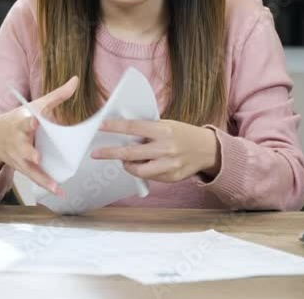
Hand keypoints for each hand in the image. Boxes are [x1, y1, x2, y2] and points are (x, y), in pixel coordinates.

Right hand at [0, 76, 79, 197]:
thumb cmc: (20, 117)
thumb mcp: (36, 105)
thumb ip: (57, 95)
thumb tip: (76, 79)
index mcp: (22, 122)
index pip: (25, 120)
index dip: (29, 121)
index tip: (34, 120)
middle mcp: (18, 141)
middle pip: (24, 147)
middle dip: (29, 152)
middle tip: (36, 157)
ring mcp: (19, 156)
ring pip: (29, 168)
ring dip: (42, 177)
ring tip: (56, 186)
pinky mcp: (22, 167)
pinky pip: (34, 177)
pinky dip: (46, 184)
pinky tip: (59, 191)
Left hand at [91, 119, 220, 183]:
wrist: (207, 150)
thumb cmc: (183, 134)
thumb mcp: (167, 125)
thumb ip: (148, 129)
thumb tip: (123, 132)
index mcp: (164, 131)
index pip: (134, 127)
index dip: (115, 127)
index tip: (101, 126)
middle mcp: (166, 149)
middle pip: (131, 153)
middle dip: (110, 153)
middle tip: (96, 153)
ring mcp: (169, 165)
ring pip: (138, 170)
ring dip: (126, 165)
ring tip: (123, 161)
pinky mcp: (171, 178)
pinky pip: (149, 177)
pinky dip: (142, 171)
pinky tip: (142, 165)